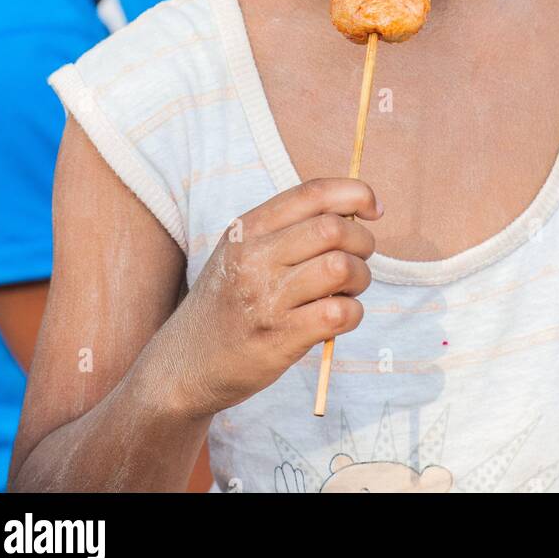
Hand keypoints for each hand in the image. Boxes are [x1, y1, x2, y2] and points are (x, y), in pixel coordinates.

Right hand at [161, 177, 382, 418]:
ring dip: (361, 278)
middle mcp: (254, 258)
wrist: (184, 365)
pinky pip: (340, 314)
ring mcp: (266, 299)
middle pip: (334, 229)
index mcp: (247, 228)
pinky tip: (338, 317)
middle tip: (359, 259)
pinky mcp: (280, 339)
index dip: (356, 192)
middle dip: (363, 241)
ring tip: (348, 290)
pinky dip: (352, 314)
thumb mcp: (241, 252)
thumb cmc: (227, 303)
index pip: (313, 193)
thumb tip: (357, 209)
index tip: (374, 208)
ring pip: (342, 269)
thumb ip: (287, 228)